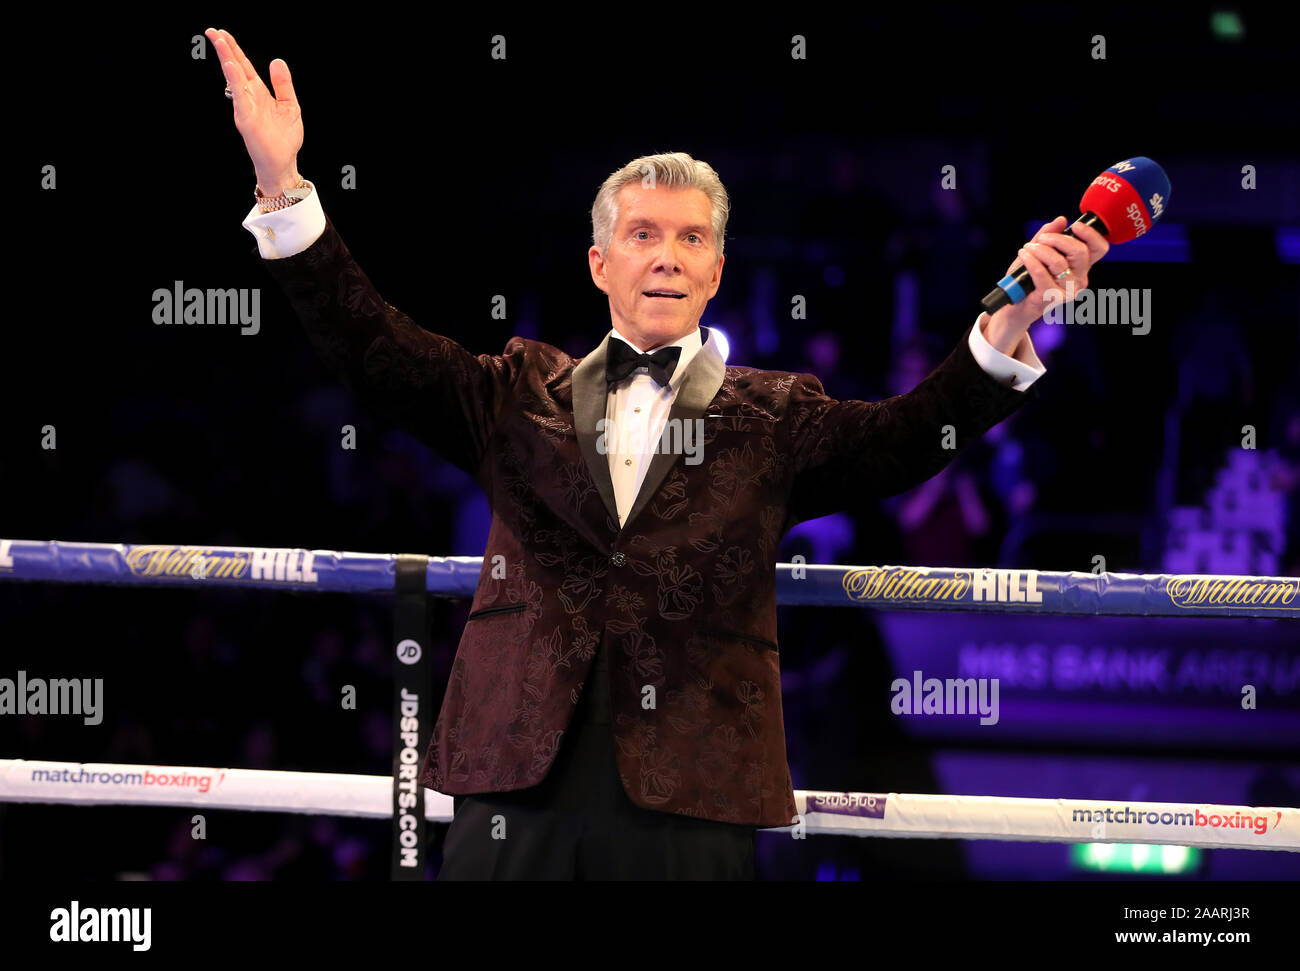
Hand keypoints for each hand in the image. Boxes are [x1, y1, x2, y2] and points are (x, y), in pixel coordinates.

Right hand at [204, 27, 302, 193]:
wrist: (282, 163)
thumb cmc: (284, 138)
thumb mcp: (289, 105)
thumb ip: (282, 84)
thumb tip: (277, 61)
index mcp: (258, 92)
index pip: (244, 66)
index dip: (234, 49)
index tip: (223, 33)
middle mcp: (249, 97)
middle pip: (235, 68)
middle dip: (225, 49)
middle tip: (212, 31)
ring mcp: (246, 108)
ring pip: (234, 79)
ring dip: (227, 60)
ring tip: (219, 41)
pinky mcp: (246, 120)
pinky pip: (239, 98)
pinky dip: (235, 82)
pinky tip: (231, 68)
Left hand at [983, 215, 1109, 354]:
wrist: (1013, 305)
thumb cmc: (1027, 279)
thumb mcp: (1037, 252)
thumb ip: (1048, 235)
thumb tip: (1061, 220)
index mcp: (1080, 267)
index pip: (1099, 249)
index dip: (1091, 235)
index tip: (1075, 226)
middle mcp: (1079, 280)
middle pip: (1081, 252)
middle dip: (1058, 239)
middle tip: (1042, 239)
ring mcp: (1067, 291)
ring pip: (1059, 262)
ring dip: (1040, 250)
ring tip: (1027, 248)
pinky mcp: (1051, 299)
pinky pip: (1041, 273)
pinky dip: (1030, 261)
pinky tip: (1023, 255)